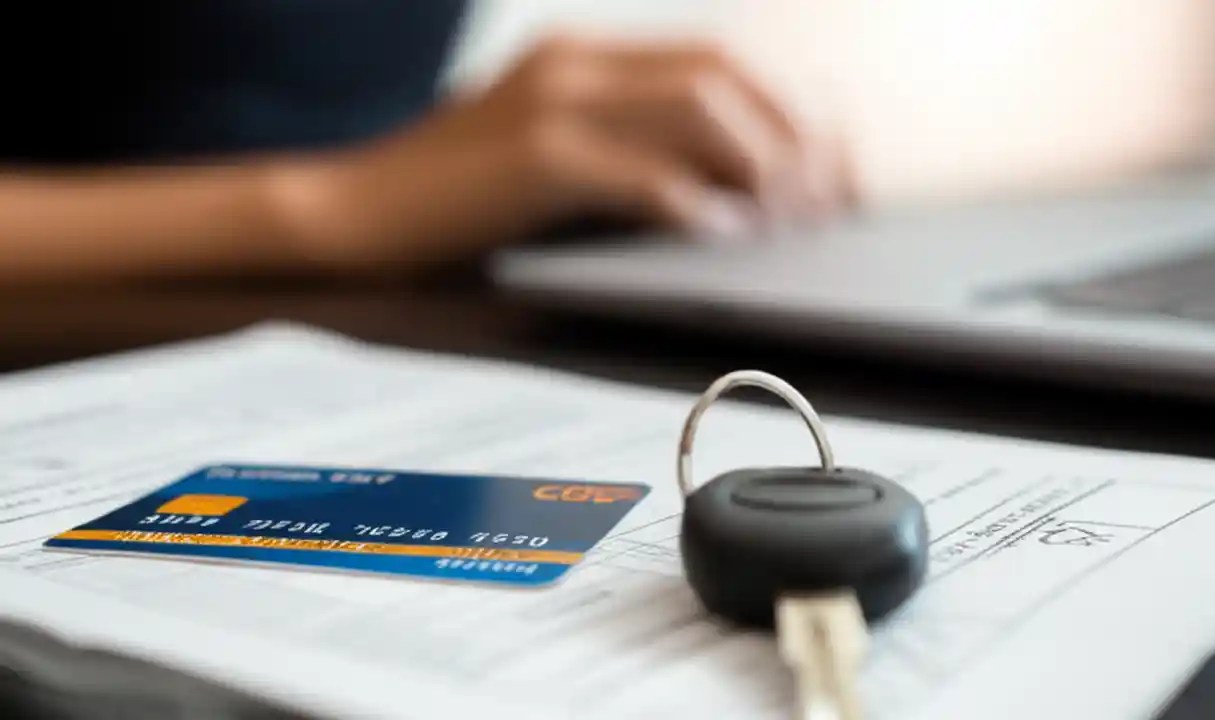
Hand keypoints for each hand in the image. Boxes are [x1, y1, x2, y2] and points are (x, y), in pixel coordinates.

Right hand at [280, 33, 854, 270]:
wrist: (353, 215)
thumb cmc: (453, 200)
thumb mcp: (546, 158)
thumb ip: (622, 152)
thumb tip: (720, 189)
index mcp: (582, 57)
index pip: (715, 58)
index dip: (787, 104)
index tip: (830, 159)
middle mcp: (576, 63)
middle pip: (724, 73)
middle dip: (792, 132)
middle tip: (826, 194)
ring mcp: (555, 100)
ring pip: (698, 109)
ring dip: (757, 164)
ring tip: (783, 218)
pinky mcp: (536, 154)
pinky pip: (643, 170)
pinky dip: (694, 202)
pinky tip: (722, 234)